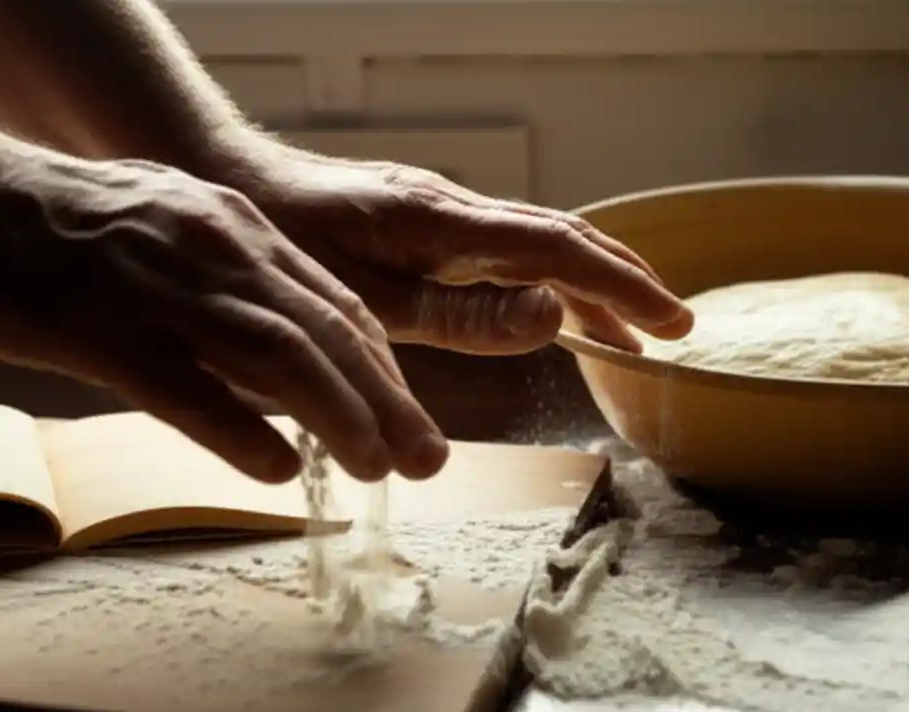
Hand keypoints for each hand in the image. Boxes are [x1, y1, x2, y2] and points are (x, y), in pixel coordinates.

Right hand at [0, 152, 447, 482]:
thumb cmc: (58, 224)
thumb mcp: (169, 226)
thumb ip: (228, 279)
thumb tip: (276, 352)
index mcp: (233, 227)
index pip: (335, 303)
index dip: (382, 367)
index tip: (411, 416)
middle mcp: (214, 247)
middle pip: (326, 329)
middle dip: (387, 399)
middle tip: (427, 459)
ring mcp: (159, 285)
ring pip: (277, 352)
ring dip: (339, 414)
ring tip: (378, 468)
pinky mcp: (98, 328)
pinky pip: (184, 385)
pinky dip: (238, 428)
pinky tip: (278, 467)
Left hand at [236, 151, 693, 353]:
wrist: (233, 184)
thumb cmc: (289, 248)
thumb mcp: (369, 301)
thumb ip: (461, 315)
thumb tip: (554, 316)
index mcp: (445, 223)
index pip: (559, 250)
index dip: (622, 286)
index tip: (671, 322)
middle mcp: (455, 207)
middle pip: (563, 237)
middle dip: (624, 280)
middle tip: (675, 325)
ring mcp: (442, 211)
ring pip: (538, 241)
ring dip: (591, 281)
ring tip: (630, 329)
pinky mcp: (426, 221)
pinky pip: (504, 248)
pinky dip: (545, 278)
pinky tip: (550, 307)